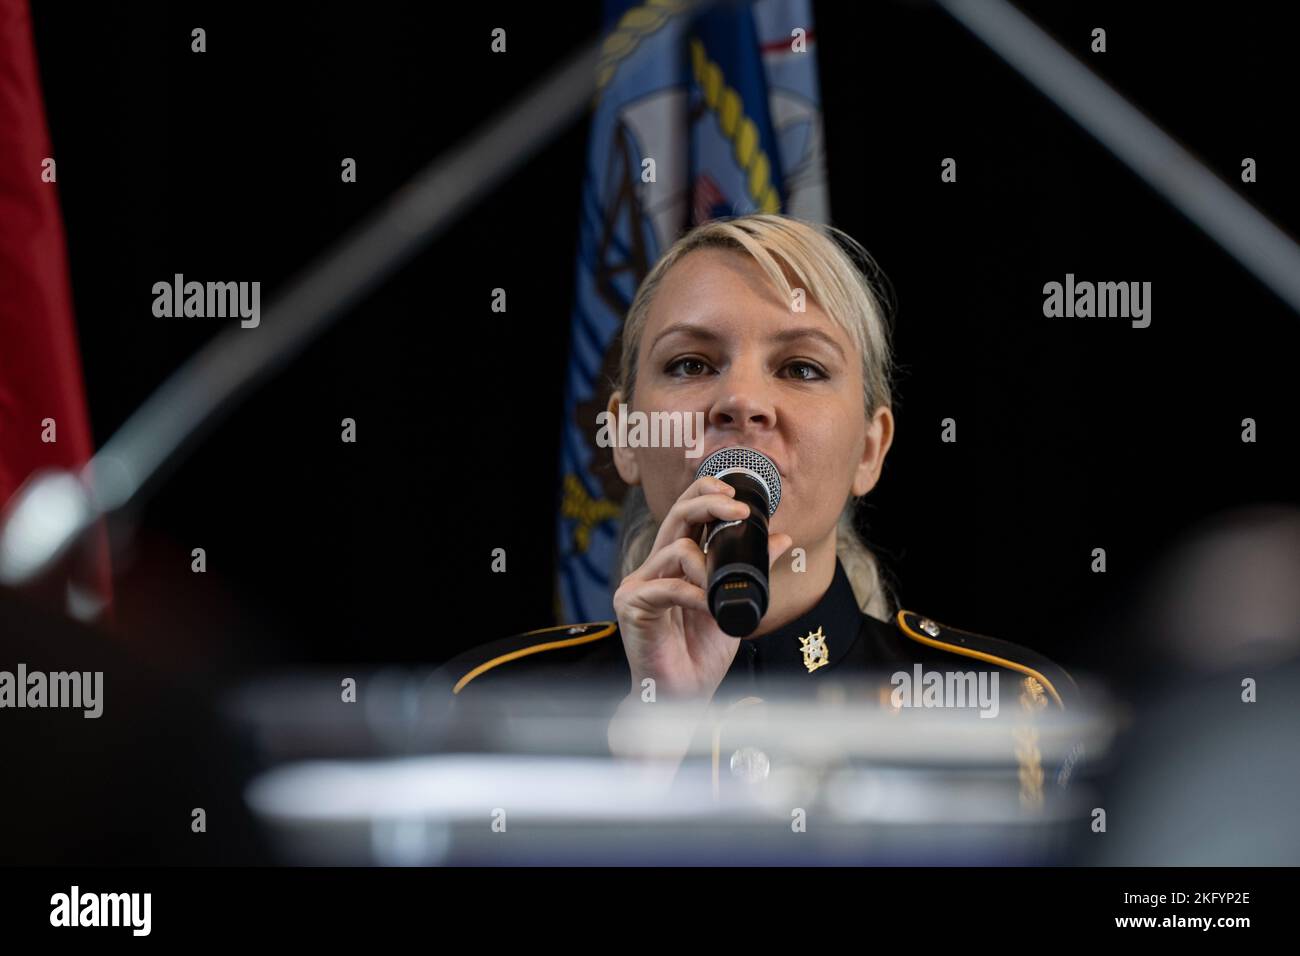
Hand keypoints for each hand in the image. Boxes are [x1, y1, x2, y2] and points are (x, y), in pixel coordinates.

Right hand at [612, 476, 792, 701]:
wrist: (682, 698)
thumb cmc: (701, 655)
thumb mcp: (734, 604)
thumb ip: (752, 570)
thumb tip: (782, 538)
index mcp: (675, 565)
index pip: (686, 515)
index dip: (707, 496)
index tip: (737, 497)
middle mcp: (653, 568)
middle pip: (676, 516)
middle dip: (709, 504)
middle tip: (738, 510)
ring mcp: (638, 585)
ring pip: (676, 550)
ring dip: (708, 568)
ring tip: (718, 595)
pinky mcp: (630, 605)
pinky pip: (667, 586)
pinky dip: (694, 594)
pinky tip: (708, 609)